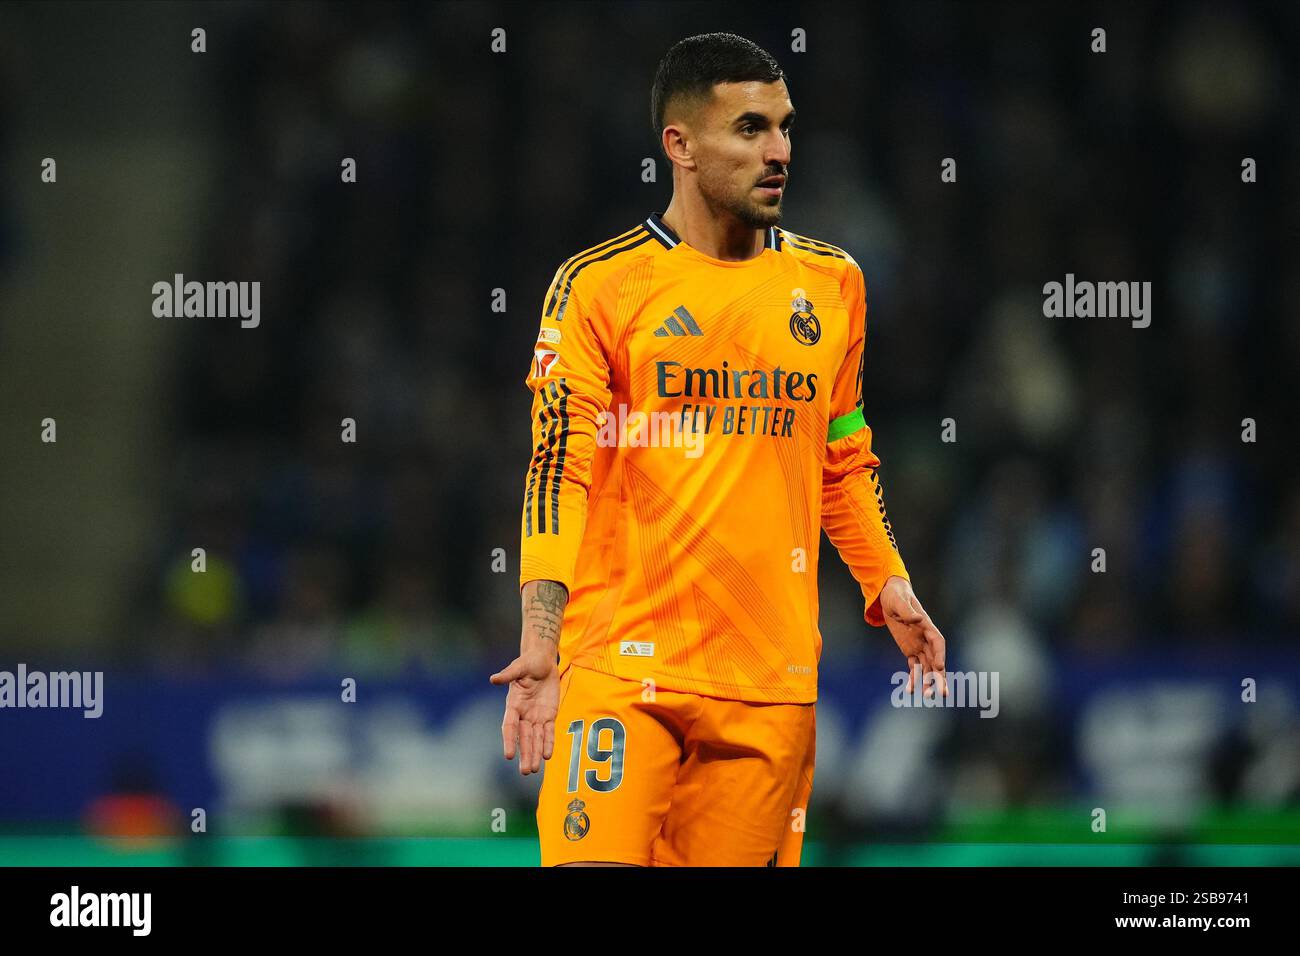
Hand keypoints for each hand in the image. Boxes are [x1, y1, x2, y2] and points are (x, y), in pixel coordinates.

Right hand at [490, 649, 559, 774]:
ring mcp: (536, 716)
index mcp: (513, 704)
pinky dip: (548, 743)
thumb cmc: (528, 662)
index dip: (509, 741)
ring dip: (535, 754)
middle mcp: (523, 714)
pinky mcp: (548, 715)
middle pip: (523, 738)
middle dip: (525, 754)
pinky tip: (547, 756)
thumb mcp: (519, 667)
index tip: (508, 755)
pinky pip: (548, 732)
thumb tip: (493, 679)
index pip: (509, 726)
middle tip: (525, 772)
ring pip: (535, 739)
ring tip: (533, 770)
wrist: (543, 661)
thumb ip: (508, 675)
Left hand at [879, 576, 947, 697]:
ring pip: (926, 667)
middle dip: (939, 676)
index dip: (940, 654)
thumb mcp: (899, 601)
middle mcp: (926, 638)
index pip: (938, 643)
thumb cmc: (896, 595)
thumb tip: (917, 620)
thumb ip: (908, 611)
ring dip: (927, 681)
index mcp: (927, 626)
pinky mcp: (910, 650)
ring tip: (927, 696)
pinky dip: (913, 678)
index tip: (940, 667)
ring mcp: (919, 645)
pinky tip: (910, 691)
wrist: (889, 596)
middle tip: (941, 692)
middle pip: (935, 659)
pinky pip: (913, 667)